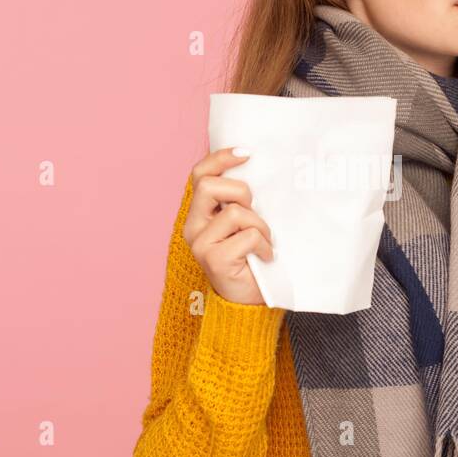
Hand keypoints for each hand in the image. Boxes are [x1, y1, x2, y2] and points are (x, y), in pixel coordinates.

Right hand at [183, 147, 274, 306]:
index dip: (220, 158)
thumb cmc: (250, 259)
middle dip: (242, 192)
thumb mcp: (244, 223)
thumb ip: (240, 201)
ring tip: (263, 241)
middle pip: (209, 186)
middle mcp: (193, 227)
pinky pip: (247, 236)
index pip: (199, 174)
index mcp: (199, 214)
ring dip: (259, 225)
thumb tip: (257, 167)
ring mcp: (200, 244)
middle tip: (255, 211)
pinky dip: (263, 245)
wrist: (248, 304)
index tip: (246, 152)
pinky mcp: (214, 260)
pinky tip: (264, 257)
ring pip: (235, 212)